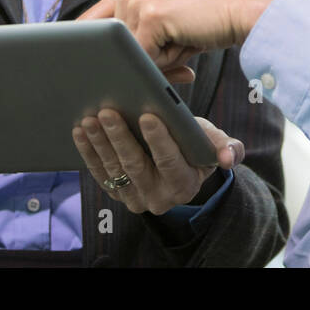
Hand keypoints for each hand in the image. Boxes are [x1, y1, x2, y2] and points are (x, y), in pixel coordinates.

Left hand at [71, 109, 243, 214]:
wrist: (178, 167)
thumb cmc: (197, 147)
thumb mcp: (215, 144)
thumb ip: (228, 148)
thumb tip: (229, 157)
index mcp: (184, 185)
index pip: (170, 161)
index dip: (159, 139)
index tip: (148, 115)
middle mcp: (158, 198)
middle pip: (136, 165)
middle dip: (120, 136)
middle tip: (108, 110)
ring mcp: (134, 198)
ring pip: (114, 168)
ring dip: (99, 142)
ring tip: (90, 117)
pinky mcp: (116, 192)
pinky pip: (99, 172)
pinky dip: (88, 151)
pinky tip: (80, 131)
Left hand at [77, 0, 283, 81]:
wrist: (246, 7)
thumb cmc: (209, 22)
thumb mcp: (167, 27)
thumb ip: (139, 40)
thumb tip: (113, 74)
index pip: (88, 25)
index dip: (87, 50)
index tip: (87, 68)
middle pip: (108, 48)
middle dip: (134, 61)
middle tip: (172, 50)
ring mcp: (137, 1)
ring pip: (129, 56)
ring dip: (156, 60)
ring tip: (185, 39)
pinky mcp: (150, 16)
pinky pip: (145, 59)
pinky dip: (167, 61)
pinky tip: (188, 42)